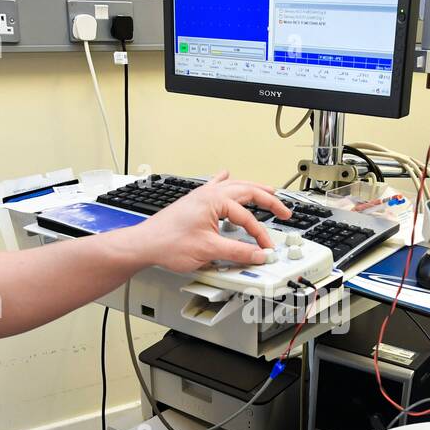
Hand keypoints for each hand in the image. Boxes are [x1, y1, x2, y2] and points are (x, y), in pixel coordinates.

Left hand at [126, 171, 291, 272]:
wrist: (144, 243)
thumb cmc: (168, 243)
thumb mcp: (209, 251)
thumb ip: (238, 253)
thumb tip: (259, 255)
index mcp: (215, 200)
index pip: (247, 218)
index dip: (260, 236)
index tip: (266, 250)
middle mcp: (209, 193)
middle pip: (247, 191)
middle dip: (269, 200)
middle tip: (284, 211)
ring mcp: (201, 195)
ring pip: (234, 186)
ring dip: (253, 189)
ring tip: (268, 191)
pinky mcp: (194, 202)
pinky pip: (214, 185)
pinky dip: (225, 182)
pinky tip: (225, 175)